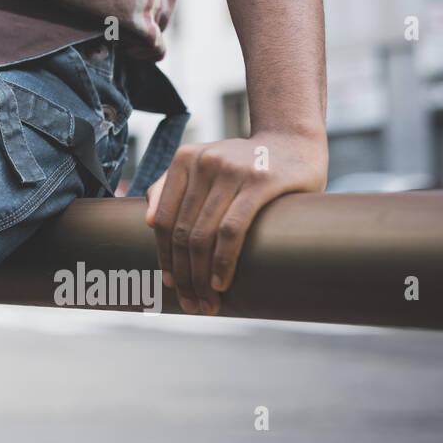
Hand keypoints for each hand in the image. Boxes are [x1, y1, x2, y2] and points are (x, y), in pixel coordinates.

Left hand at [144, 131, 327, 314]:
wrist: (295, 139)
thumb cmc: (246, 162)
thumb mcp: (206, 165)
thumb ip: (174, 185)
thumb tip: (147, 222)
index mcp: (184, 159)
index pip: (164, 219)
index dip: (163, 257)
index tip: (169, 285)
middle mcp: (203, 161)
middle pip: (181, 231)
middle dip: (182, 274)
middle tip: (190, 303)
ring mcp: (230, 170)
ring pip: (202, 235)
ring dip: (200, 276)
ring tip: (207, 301)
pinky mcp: (260, 182)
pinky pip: (231, 230)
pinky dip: (222, 261)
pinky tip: (220, 282)